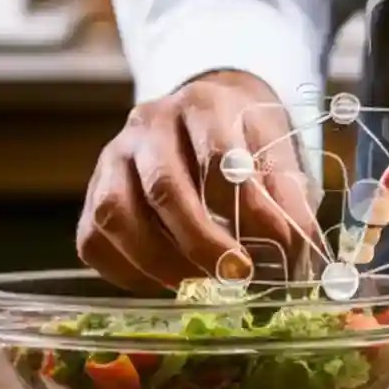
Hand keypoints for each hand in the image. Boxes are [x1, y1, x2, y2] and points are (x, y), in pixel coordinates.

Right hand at [77, 71, 317, 292]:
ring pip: (115, 213)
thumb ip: (287, 198)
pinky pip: (93, 240)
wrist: (203, 120)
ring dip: (159, 261)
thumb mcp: (276, 155)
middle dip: (201, 242)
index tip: (276, 249)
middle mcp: (148, 124)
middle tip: (236, 275)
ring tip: (198, 284)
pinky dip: (127, 272)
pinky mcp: (92, 192)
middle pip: (163, 187)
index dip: (246, 210)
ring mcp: (112, 157)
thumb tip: (297, 251)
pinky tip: (165, 282)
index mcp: (201, 104)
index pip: (216, 156)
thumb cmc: (245, 144)